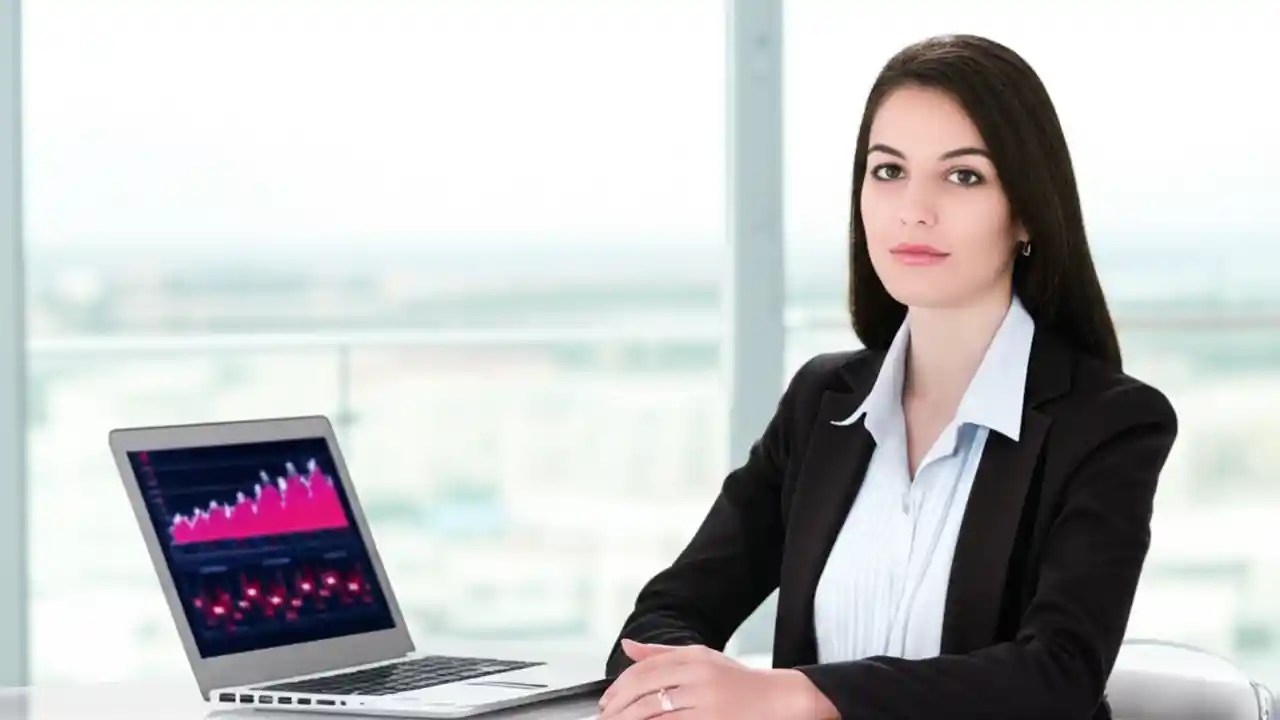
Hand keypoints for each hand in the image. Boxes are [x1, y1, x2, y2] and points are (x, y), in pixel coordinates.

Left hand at [597, 639, 813, 718]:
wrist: (777, 699)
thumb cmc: (737, 681)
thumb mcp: (702, 659)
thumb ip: (662, 654)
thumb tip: (627, 646)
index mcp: (693, 656)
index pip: (645, 668)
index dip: (620, 686)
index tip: (606, 701)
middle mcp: (698, 674)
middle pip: (646, 688)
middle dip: (619, 705)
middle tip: (605, 717)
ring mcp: (705, 699)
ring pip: (654, 709)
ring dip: (630, 719)